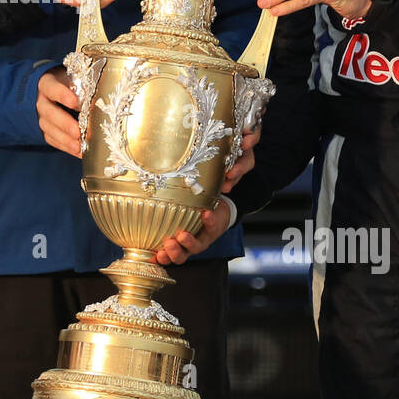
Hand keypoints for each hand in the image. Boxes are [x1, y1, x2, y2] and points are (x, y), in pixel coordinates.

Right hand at [37, 66, 81, 156]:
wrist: (52, 90)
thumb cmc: (68, 82)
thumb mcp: (73, 77)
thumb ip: (83, 83)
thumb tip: (105, 89)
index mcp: (48, 84)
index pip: (51, 88)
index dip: (61, 95)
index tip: (74, 102)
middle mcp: (42, 101)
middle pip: (49, 112)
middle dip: (64, 123)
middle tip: (78, 132)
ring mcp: (42, 117)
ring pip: (49, 129)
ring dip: (65, 139)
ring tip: (79, 147)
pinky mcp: (45, 130)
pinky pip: (52, 140)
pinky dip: (66, 147)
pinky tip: (79, 152)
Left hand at [155, 127, 256, 264]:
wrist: (216, 208)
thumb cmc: (216, 193)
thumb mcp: (227, 182)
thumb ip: (233, 169)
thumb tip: (244, 143)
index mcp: (214, 222)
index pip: (214, 223)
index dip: (210, 221)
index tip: (205, 213)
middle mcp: (204, 234)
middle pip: (199, 245)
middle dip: (189, 242)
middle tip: (181, 234)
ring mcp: (193, 241)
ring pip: (185, 253)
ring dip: (175, 251)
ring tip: (166, 245)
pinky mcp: (181, 243)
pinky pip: (174, 253)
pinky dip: (164, 255)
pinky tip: (154, 255)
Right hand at [156, 196, 235, 265]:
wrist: (216, 211)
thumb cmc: (189, 215)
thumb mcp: (171, 218)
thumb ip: (157, 218)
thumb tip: (134, 209)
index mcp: (176, 246)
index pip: (166, 256)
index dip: (160, 258)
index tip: (154, 256)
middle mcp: (188, 247)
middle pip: (180, 257)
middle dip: (173, 253)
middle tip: (168, 245)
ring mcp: (201, 239)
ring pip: (196, 247)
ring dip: (189, 242)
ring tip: (183, 235)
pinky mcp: (214, 229)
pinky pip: (212, 227)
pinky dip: (208, 221)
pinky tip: (205, 214)